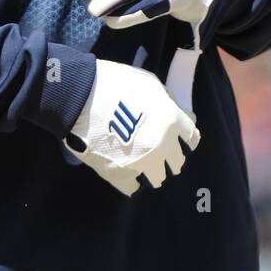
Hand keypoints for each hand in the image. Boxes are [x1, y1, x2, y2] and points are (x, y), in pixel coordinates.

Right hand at [63, 58, 199, 197]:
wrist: (79, 94)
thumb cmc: (114, 83)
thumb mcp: (149, 84)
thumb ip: (169, 103)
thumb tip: (184, 116)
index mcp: (171, 121)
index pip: (192, 139)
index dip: (185, 139)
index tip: (180, 140)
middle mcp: (161, 145)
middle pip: (177, 161)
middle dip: (170, 157)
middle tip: (159, 151)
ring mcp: (141, 163)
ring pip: (158, 178)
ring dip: (153, 171)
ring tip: (142, 163)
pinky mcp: (119, 174)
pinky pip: (132, 187)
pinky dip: (131, 181)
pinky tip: (126, 173)